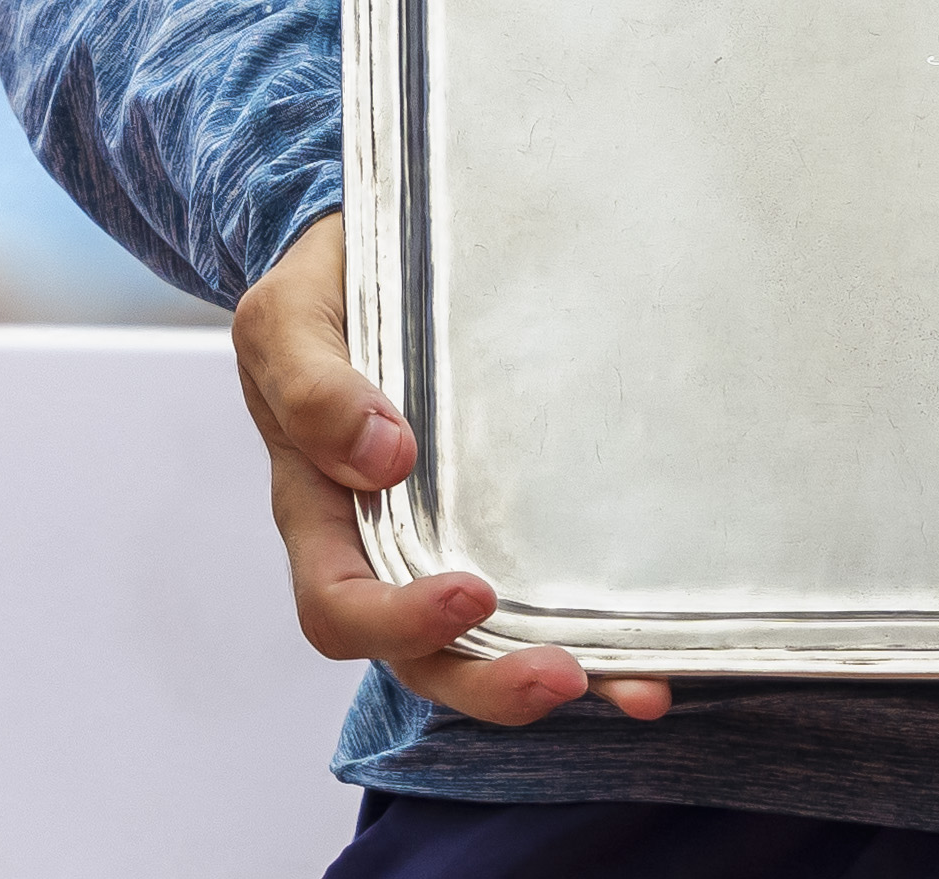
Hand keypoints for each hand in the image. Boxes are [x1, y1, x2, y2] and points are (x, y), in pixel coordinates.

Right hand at [234, 212, 660, 731]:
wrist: (376, 252)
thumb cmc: (323, 293)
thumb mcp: (287, 320)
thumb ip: (311, 384)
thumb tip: (381, 456)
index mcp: (320, 510)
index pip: (342, 603)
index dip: (400, 622)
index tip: (469, 594)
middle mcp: (385, 546)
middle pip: (423, 658)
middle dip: (490, 682)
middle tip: (559, 672)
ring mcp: (452, 541)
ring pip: (492, 649)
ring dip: (557, 677)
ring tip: (632, 685)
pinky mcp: (514, 525)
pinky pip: (551, 603)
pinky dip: (604, 644)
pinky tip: (651, 660)